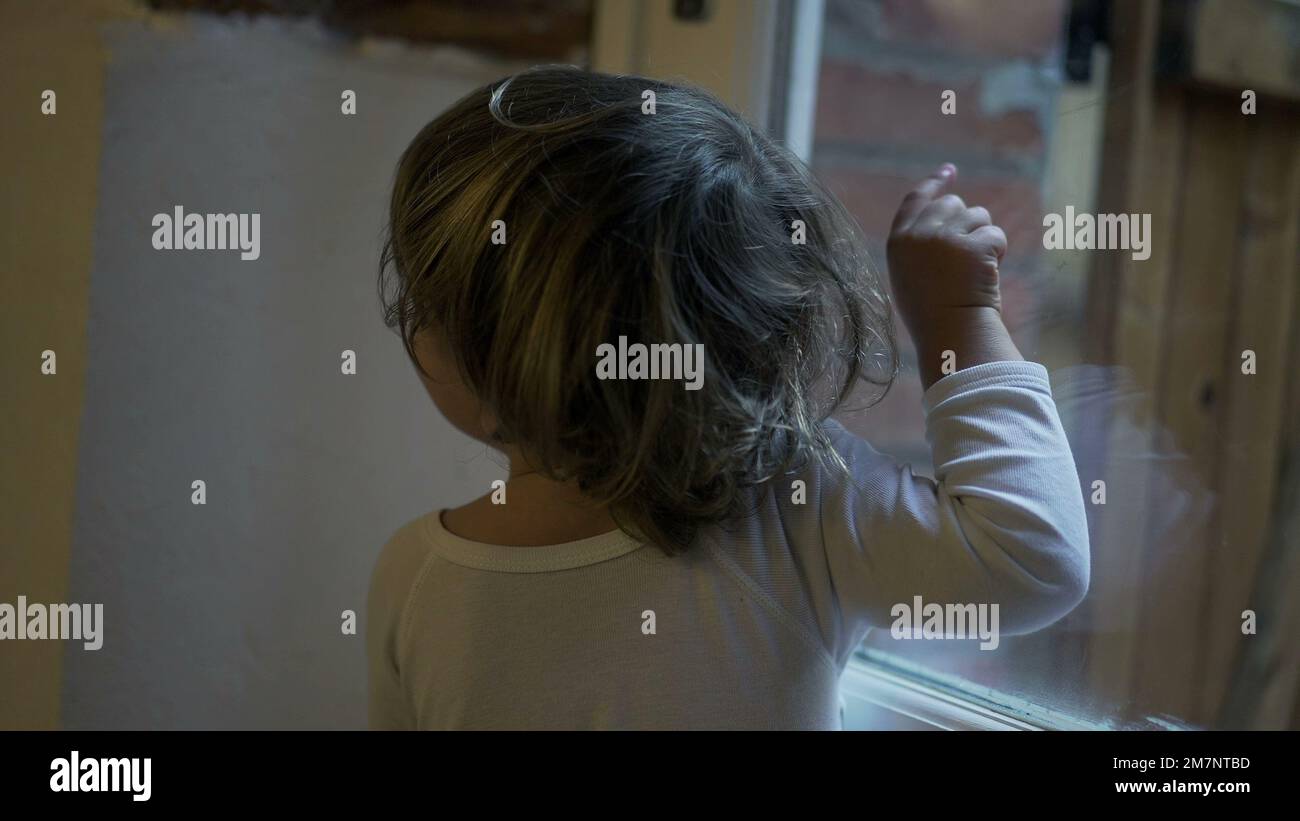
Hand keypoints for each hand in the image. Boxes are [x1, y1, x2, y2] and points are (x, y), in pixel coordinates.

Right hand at [885, 164, 1020, 388]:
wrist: (949, 333)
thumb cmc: (931, 313)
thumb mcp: (910, 275)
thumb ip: (919, 245)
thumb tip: (947, 215)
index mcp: (898, 242)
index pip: (916, 199)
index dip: (934, 182)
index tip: (949, 171)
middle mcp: (919, 234)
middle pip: (952, 204)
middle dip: (966, 222)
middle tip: (969, 252)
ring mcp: (946, 238)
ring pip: (978, 216)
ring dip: (983, 237)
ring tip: (975, 269)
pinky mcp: (972, 246)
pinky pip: (994, 235)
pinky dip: (997, 251)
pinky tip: (988, 272)